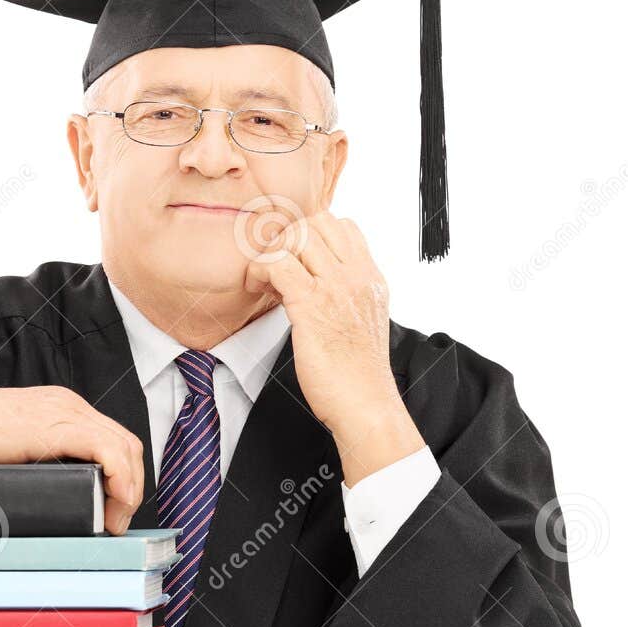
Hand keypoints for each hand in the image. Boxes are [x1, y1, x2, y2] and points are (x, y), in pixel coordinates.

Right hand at [0, 381, 144, 534]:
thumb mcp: (8, 451)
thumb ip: (33, 466)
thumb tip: (50, 506)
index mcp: (59, 408)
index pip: (113, 439)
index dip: (124, 477)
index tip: (113, 511)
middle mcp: (67, 405)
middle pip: (126, 443)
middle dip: (132, 486)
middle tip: (116, 522)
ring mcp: (63, 412)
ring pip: (123, 447)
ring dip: (129, 489)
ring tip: (113, 522)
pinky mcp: (53, 427)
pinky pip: (107, 451)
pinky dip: (121, 480)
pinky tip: (114, 504)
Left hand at [243, 210, 425, 484]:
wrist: (366, 404)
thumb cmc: (358, 373)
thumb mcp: (365, 321)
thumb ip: (349, 295)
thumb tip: (320, 281)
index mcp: (371, 278)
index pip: (343, 226)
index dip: (311, 233)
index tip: (294, 258)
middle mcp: (356, 276)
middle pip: (317, 222)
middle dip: (287, 239)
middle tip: (273, 267)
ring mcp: (336, 288)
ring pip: (297, 236)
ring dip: (271, 253)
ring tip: (263, 280)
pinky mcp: (311, 306)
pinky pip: (278, 264)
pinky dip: (260, 270)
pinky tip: (256, 289)